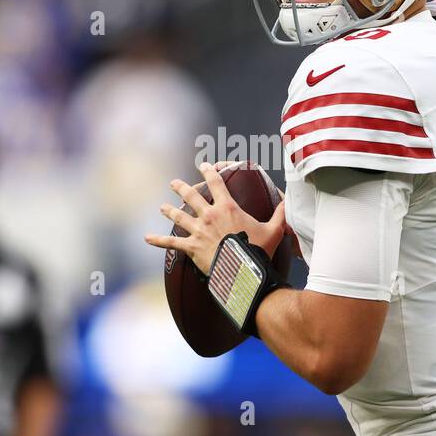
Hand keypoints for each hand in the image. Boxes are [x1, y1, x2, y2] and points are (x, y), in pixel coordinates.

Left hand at [145, 162, 286, 274]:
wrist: (243, 270)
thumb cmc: (259, 250)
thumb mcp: (275, 230)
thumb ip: (280, 214)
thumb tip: (289, 202)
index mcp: (227, 207)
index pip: (216, 183)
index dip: (209, 171)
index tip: (203, 165)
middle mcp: (209, 215)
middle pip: (191, 196)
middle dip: (181, 187)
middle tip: (174, 183)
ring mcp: (197, 231)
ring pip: (178, 216)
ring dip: (169, 210)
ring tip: (162, 206)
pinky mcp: (190, 247)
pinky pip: (171, 242)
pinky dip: (158, 240)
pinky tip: (146, 238)